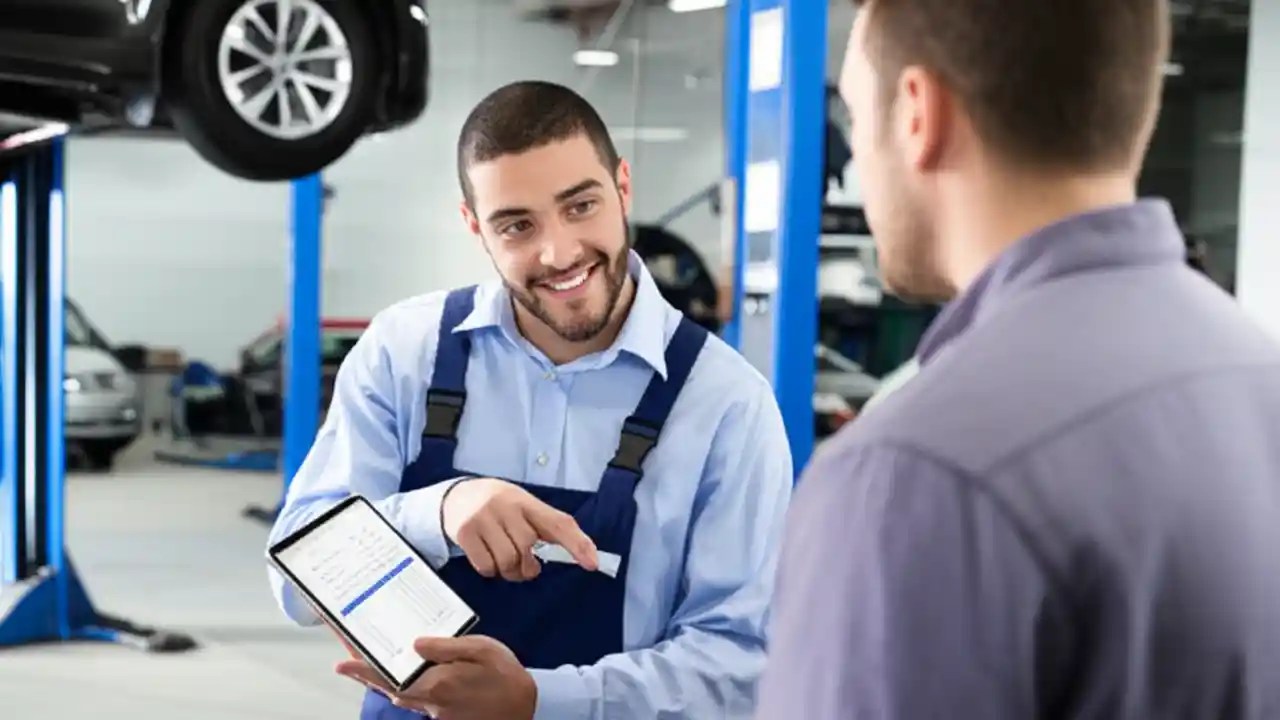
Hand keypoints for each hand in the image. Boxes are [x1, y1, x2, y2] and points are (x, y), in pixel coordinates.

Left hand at [337, 635, 536, 719]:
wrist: (526, 708)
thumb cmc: (504, 675)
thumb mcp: (481, 650)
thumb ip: (446, 648)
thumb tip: (415, 644)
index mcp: (437, 683)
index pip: (391, 676)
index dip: (364, 670)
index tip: (342, 663)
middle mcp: (430, 702)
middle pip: (389, 687)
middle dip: (367, 673)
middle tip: (346, 661)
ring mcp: (435, 712)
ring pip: (400, 695)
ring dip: (382, 680)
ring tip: (366, 664)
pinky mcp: (443, 717)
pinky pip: (415, 700)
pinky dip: (403, 687)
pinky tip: (402, 675)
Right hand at [443, 477, 597, 580]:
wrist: (457, 495)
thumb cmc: (498, 506)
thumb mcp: (523, 506)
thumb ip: (545, 526)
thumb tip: (581, 553)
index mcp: (526, 501)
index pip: (558, 522)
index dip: (578, 544)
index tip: (592, 564)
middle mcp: (505, 506)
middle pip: (527, 548)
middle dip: (528, 566)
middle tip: (525, 565)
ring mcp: (483, 518)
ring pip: (507, 561)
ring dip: (510, 572)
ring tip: (507, 564)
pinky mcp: (464, 532)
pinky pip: (486, 566)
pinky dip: (490, 570)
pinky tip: (488, 559)